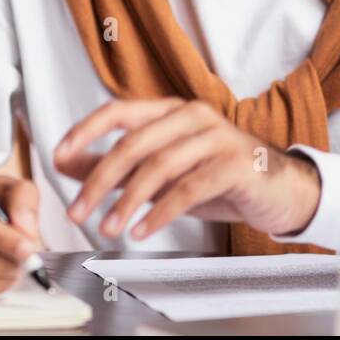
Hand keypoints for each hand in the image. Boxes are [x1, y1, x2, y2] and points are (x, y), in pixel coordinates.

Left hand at [53, 98, 321, 240]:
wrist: (281, 191)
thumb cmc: (222, 177)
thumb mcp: (165, 169)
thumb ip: (118, 165)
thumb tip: (69, 161)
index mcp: (173, 111)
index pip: (120, 111)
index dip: (86, 131)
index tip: (58, 154)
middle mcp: (194, 117)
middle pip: (134, 143)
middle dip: (99, 180)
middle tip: (78, 211)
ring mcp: (217, 138)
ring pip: (160, 165)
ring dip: (128, 201)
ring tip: (109, 228)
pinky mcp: (235, 165)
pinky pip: (189, 188)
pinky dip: (161, 211)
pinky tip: (144, 229)